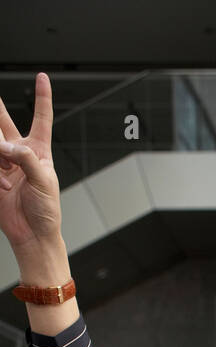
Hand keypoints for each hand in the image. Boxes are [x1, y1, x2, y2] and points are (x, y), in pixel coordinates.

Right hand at [0, 72, 62, 253]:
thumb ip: (26, 159)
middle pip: (4, 122)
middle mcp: (21, 153)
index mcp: (40, 151)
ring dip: (0, 157)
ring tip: (7, 175)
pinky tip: (4, 187)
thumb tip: (5, 148)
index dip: (42, 98)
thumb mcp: (44, 181)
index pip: (41, 118)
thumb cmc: (46, 212)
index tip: (42, 78)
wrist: (33, 235)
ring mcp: (5, 163)